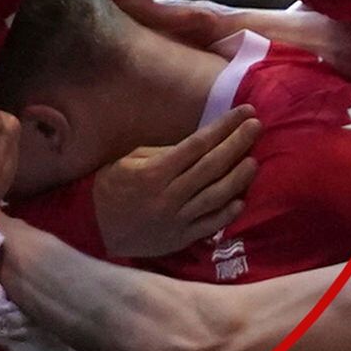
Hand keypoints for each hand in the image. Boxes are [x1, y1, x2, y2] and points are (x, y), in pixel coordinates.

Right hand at [92, 107, 259, 257]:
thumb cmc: (111, 188)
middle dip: (237, 143)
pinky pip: (210, 225)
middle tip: (257, 126)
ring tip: (254, 161)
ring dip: (239, 177)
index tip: (243, 112)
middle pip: (212, 166)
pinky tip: (242, 199)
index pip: (197, 144)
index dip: (224, 126)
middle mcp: (169, 195)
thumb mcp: (128, 161)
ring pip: (216, 196)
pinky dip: (227, 212)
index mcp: (155, 172)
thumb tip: (198, 145)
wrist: (94, 229)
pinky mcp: (181, 238)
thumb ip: (163, 153)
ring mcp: (177, 219)